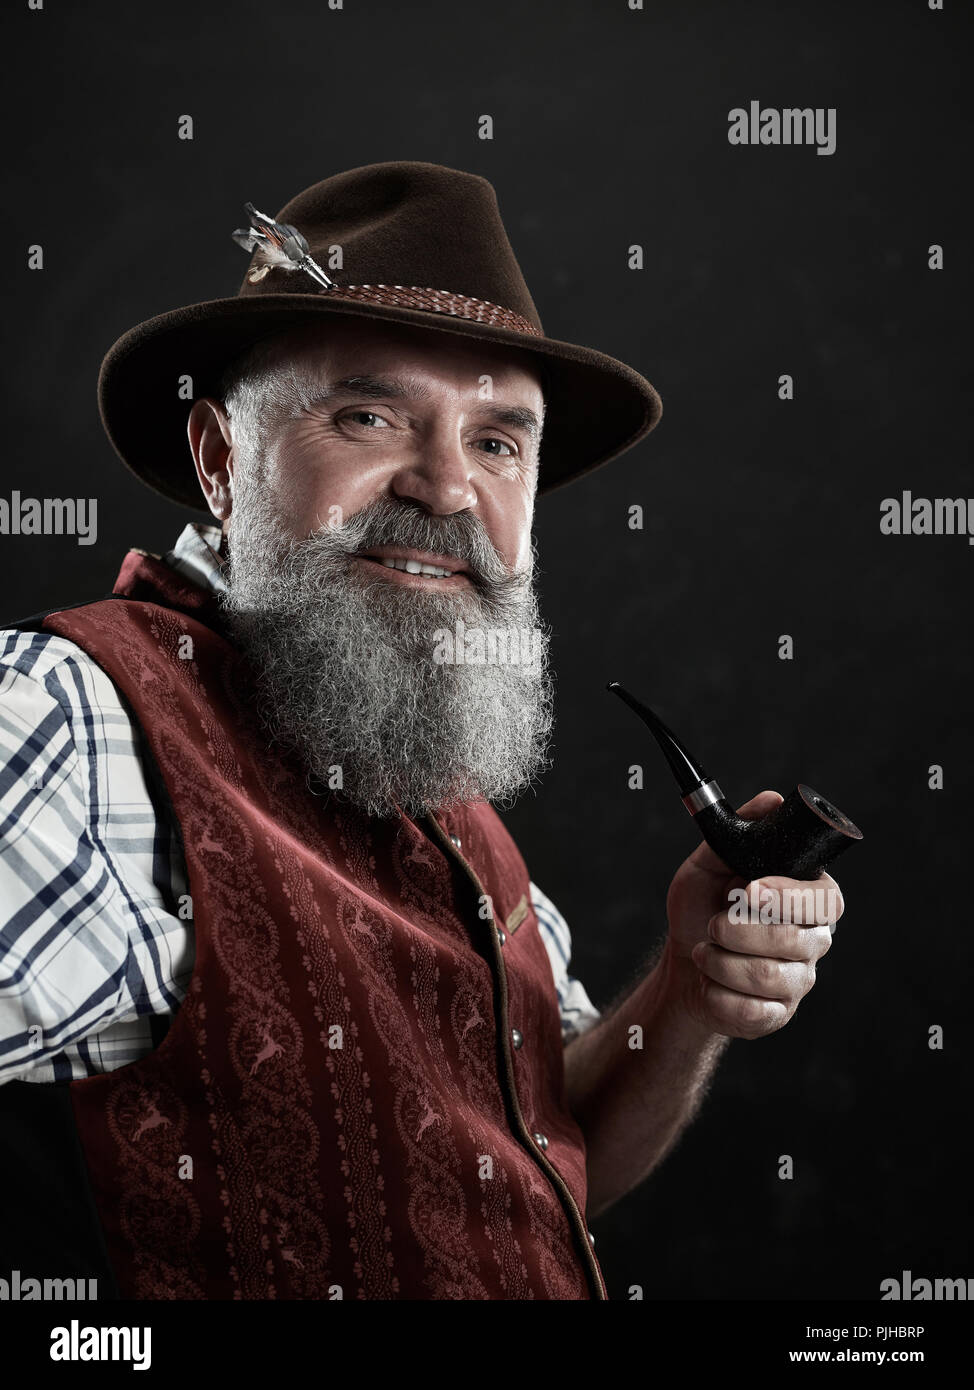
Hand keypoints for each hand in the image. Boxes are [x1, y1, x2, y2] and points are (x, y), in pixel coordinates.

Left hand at [662, 790, 842, 1038]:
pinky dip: (718, 994)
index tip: (750, 890)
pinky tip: (709, 982)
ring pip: (771, 977)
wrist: (682, 963)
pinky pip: (754, 1012)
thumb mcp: (710, 864)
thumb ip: (739, 832)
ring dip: (723, 962)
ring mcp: (799, 980)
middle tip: (713, 924)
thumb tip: (771, 800)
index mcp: (806, 899)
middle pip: (795, 940)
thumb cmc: (703, 907)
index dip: (789, 896)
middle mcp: (813, 939)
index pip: (824, 898)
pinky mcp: (778, 1014)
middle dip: (742, 931)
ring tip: (703, 951)